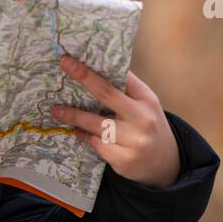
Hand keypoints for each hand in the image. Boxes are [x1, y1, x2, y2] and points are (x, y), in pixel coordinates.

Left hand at [50, 55, 180, 188]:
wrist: (165, 162)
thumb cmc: (147, 126)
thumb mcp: (144, 106)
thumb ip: (125, 92)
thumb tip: (92, 74)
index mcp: (147, 99)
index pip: (122, 78)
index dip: (98, 68)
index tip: (75, 59)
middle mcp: (142, 118)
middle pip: (107, 94)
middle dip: (84, 77)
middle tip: (65, 65)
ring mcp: (134, 140)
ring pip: (96, 123)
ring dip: (73, 115)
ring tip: (56, 111)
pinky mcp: (124, 159)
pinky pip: (96, 143)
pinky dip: (84, 136)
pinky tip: (78, 132)